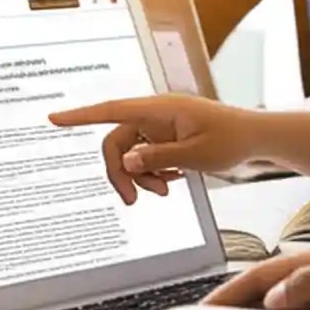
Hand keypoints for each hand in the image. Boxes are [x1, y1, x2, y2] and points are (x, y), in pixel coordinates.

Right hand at [49, 95, 255, 204]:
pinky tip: (175, 180)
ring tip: (166, 190)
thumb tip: (126, 161)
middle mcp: (155, 115)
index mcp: (160, 109)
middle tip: (133, 200)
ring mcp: (161, 126)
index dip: (80, 116)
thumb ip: (158, 158)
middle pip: (118, 142)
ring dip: (141, 175)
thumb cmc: (231, 138)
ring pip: (132, 153)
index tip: (54, 118)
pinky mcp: (167, 137)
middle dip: (122, 172)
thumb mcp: (195, 154)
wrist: (255, 138)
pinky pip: (147, 155)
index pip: (112, 111)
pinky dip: (154, 172)